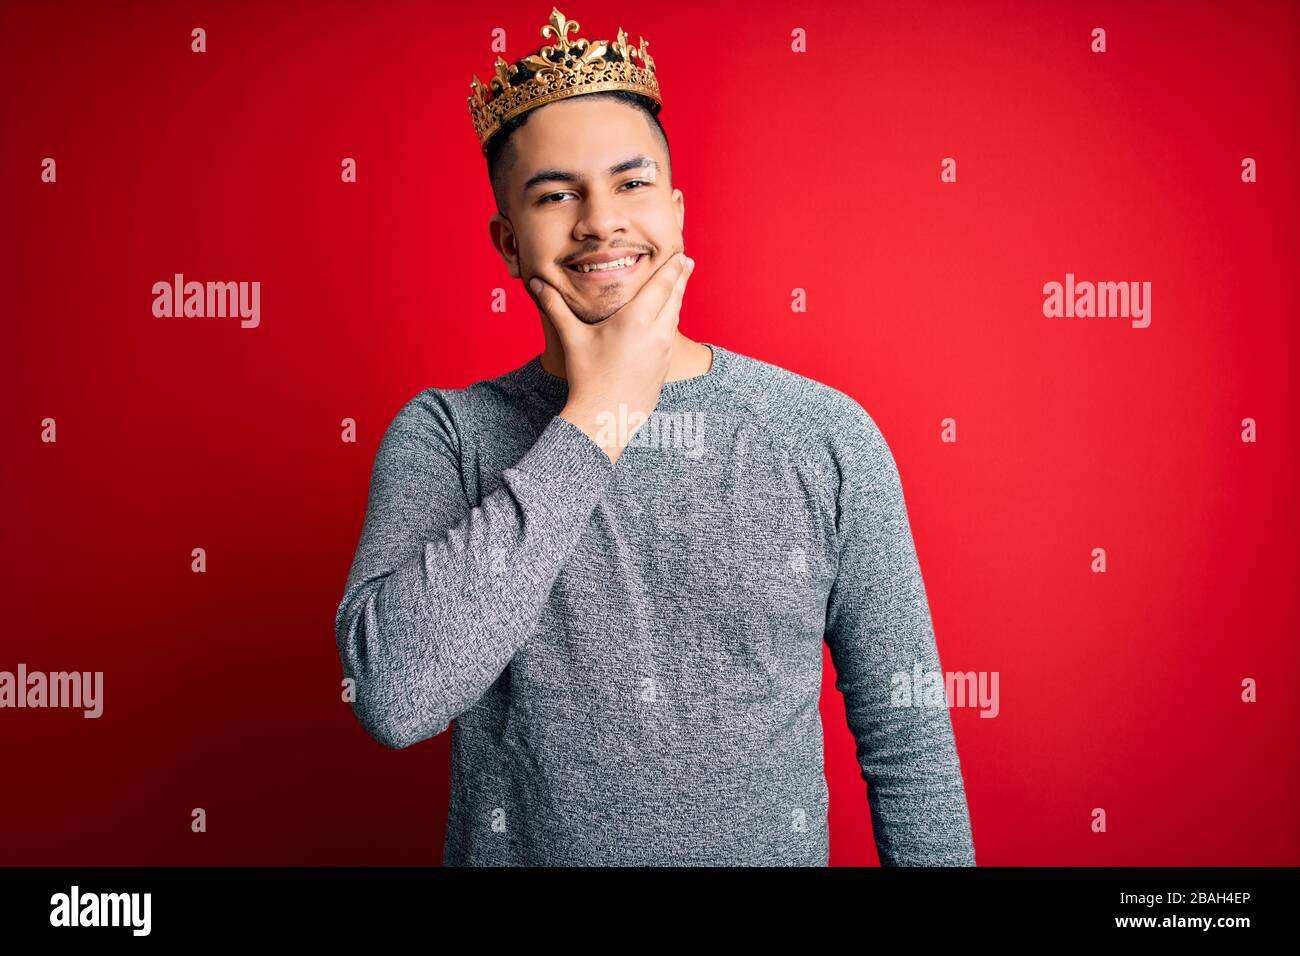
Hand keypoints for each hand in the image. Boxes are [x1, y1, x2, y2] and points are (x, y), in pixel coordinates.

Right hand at [528, 251, 695, 463]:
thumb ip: (555, 306)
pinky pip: (671, 337)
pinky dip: (671, 322)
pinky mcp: (664, 367)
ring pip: (675, 317)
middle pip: (675, 297)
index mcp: (636, 320)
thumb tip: (535, 282)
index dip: (673, 268)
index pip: (662, 285)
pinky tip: (667, 320)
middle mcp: (656, 333)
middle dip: (681, 278)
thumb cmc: (587, 377)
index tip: (681, 255)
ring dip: (677, 299)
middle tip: (687, 262)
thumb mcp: (572, 338)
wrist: (605, 417)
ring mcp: (664, 351)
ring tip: (678, 286)